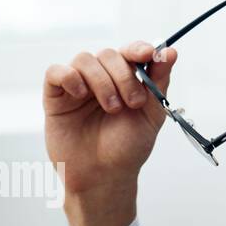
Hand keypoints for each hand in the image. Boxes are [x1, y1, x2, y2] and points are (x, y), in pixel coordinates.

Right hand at [42, 42, 177, 225]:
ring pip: (84, 59)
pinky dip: (69, 77)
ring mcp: (77, 86)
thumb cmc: (126, 149)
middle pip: (107, 54)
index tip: (147, 55)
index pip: (129, 52)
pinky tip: (80, 94)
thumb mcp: (151, 115)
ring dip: (101, 81)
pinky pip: (55, 72)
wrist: (103, 177)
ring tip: (111, 108)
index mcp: (123, 80)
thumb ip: (159, 81)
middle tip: (132, 103)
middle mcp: (100, 78)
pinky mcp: (55, 97)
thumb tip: (169, 51)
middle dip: (123, 75)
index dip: (138, 48)